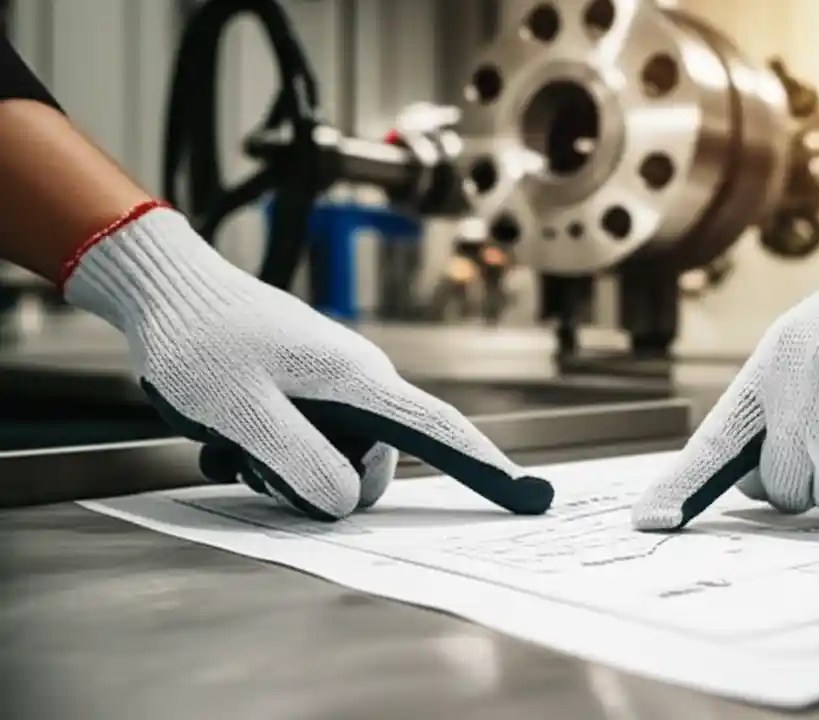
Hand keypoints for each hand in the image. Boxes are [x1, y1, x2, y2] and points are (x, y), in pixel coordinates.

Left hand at [64, 205, 552, 520]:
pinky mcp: (309, 387)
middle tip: (255, 467)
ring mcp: (334, 383)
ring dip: (288, 467)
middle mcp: (359, 381)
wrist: (167, 287)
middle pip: (373, 463)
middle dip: (322, 482)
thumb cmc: (200, 339)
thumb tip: (347, 502)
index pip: (439, 429)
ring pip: (336, 456)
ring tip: (233, 444)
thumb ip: (299, 459)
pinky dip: (274, 451)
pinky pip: (311, 440)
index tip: (531, 495)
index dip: (486, 468)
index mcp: (358, 380)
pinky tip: (228, 437)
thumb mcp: (241, 410)